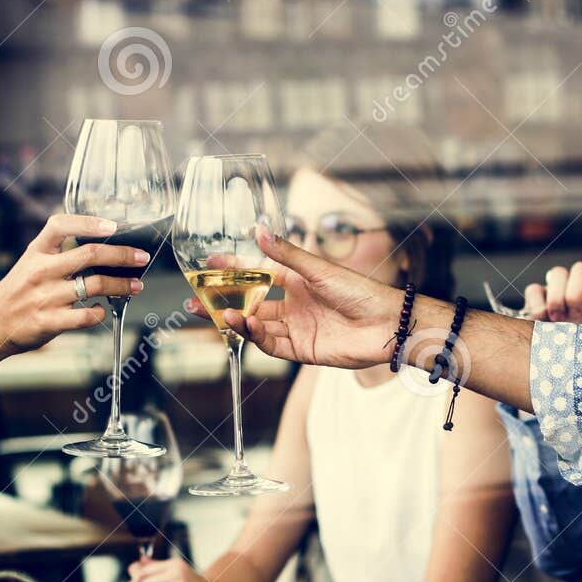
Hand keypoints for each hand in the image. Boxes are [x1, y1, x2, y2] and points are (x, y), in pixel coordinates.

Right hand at [0, 213, 148, 355]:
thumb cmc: (16, 294)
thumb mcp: (30, 265)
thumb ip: (58, 255)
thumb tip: (100, 249)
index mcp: (36, 252)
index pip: (60, 225)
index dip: (88, 222)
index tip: (112, 225)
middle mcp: (41, 271)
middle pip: (89, 254)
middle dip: (121, 255)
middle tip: (140, 258)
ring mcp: (45, 297)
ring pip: (94, 285)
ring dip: (121, 285)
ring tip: (135, 286)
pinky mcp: (49, 321)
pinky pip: (85, 316)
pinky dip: (99, 313)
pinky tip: (102, 310)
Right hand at [199, 226, 402, 368]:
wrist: (385, 324)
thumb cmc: (359, 291)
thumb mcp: (318, 269)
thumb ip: (286, 255)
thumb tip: (259, 231)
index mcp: (296, 281)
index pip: (257, 274)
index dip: (233, 270)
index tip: (208, 264)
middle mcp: (293, 305)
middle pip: (250, 304)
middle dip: (223, 303)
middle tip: (196, 301)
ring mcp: (296, 328)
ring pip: (257, 326)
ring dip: (236, 320)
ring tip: (219, 315)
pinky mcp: (302, 350)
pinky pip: (272, 345)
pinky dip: (256, 337)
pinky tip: (243, 326)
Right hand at [522, 256, 581, 324]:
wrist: (559, 363)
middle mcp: (579, 285)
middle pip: (580, 268)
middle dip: (576, 291)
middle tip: (575, 314)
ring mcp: (557, 290)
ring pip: (557, 273)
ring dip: (557, 297)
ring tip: (558, 319)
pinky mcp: (537, 298)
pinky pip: (534, 289)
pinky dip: (538, 304)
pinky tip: (542, 320)